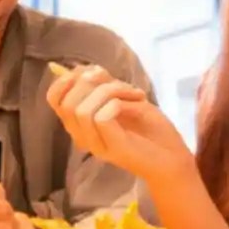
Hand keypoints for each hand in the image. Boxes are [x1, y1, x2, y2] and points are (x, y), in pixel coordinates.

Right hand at [46, 64, 194, 183]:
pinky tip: (138, 104)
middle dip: (93, 83)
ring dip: (110, 91)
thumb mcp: (124, 98)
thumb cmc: (151, 129)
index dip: (68, 79)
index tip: (94, 72)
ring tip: (134, 94)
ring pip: (81, 110)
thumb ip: (102, 85)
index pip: (54, 99)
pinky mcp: (113, 147)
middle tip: (121, 84)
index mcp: (81, 123)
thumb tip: (82, 69)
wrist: (175, 158)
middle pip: (66, 103)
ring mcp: (96, 144)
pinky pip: (102, 117)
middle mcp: (82, 135)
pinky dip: (119, 103)